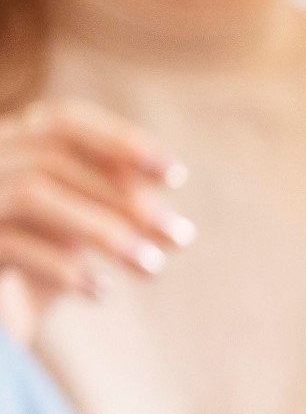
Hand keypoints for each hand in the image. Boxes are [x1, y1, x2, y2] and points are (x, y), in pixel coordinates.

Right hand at [0, 99, 193, 342]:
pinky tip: (101, 290)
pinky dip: (62, 265)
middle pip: (53, 158)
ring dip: (103, 229)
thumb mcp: (72, 225)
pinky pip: (11, 243)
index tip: (176, 176)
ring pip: (33, 193)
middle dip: (125, 196)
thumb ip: (105, 196)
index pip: (63, 123)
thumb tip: (166, 188)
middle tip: (180, 237)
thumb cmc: (31, 265)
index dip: (120, 141)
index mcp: (9, 145)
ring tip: (152, 267)